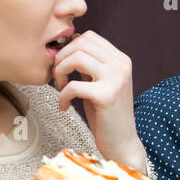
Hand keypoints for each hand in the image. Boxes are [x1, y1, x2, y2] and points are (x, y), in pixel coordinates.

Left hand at [52, 30, 145, 167]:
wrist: (122, 143)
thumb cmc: (106, 114)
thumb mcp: (99, 83)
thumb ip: (89, 65)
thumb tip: (69, 45)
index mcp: (121, 60)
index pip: (89, 37)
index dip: (69, 47)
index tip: (62, 66)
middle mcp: (121, 65)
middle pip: (81, 43)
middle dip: (61, 57)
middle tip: (57, 77)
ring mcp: (116, 79)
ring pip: (77, 58)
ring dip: (60, 72)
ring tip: (59, 88)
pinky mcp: (106, 96)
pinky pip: (73, 85)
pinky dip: (62, 95)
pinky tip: (64, 106)